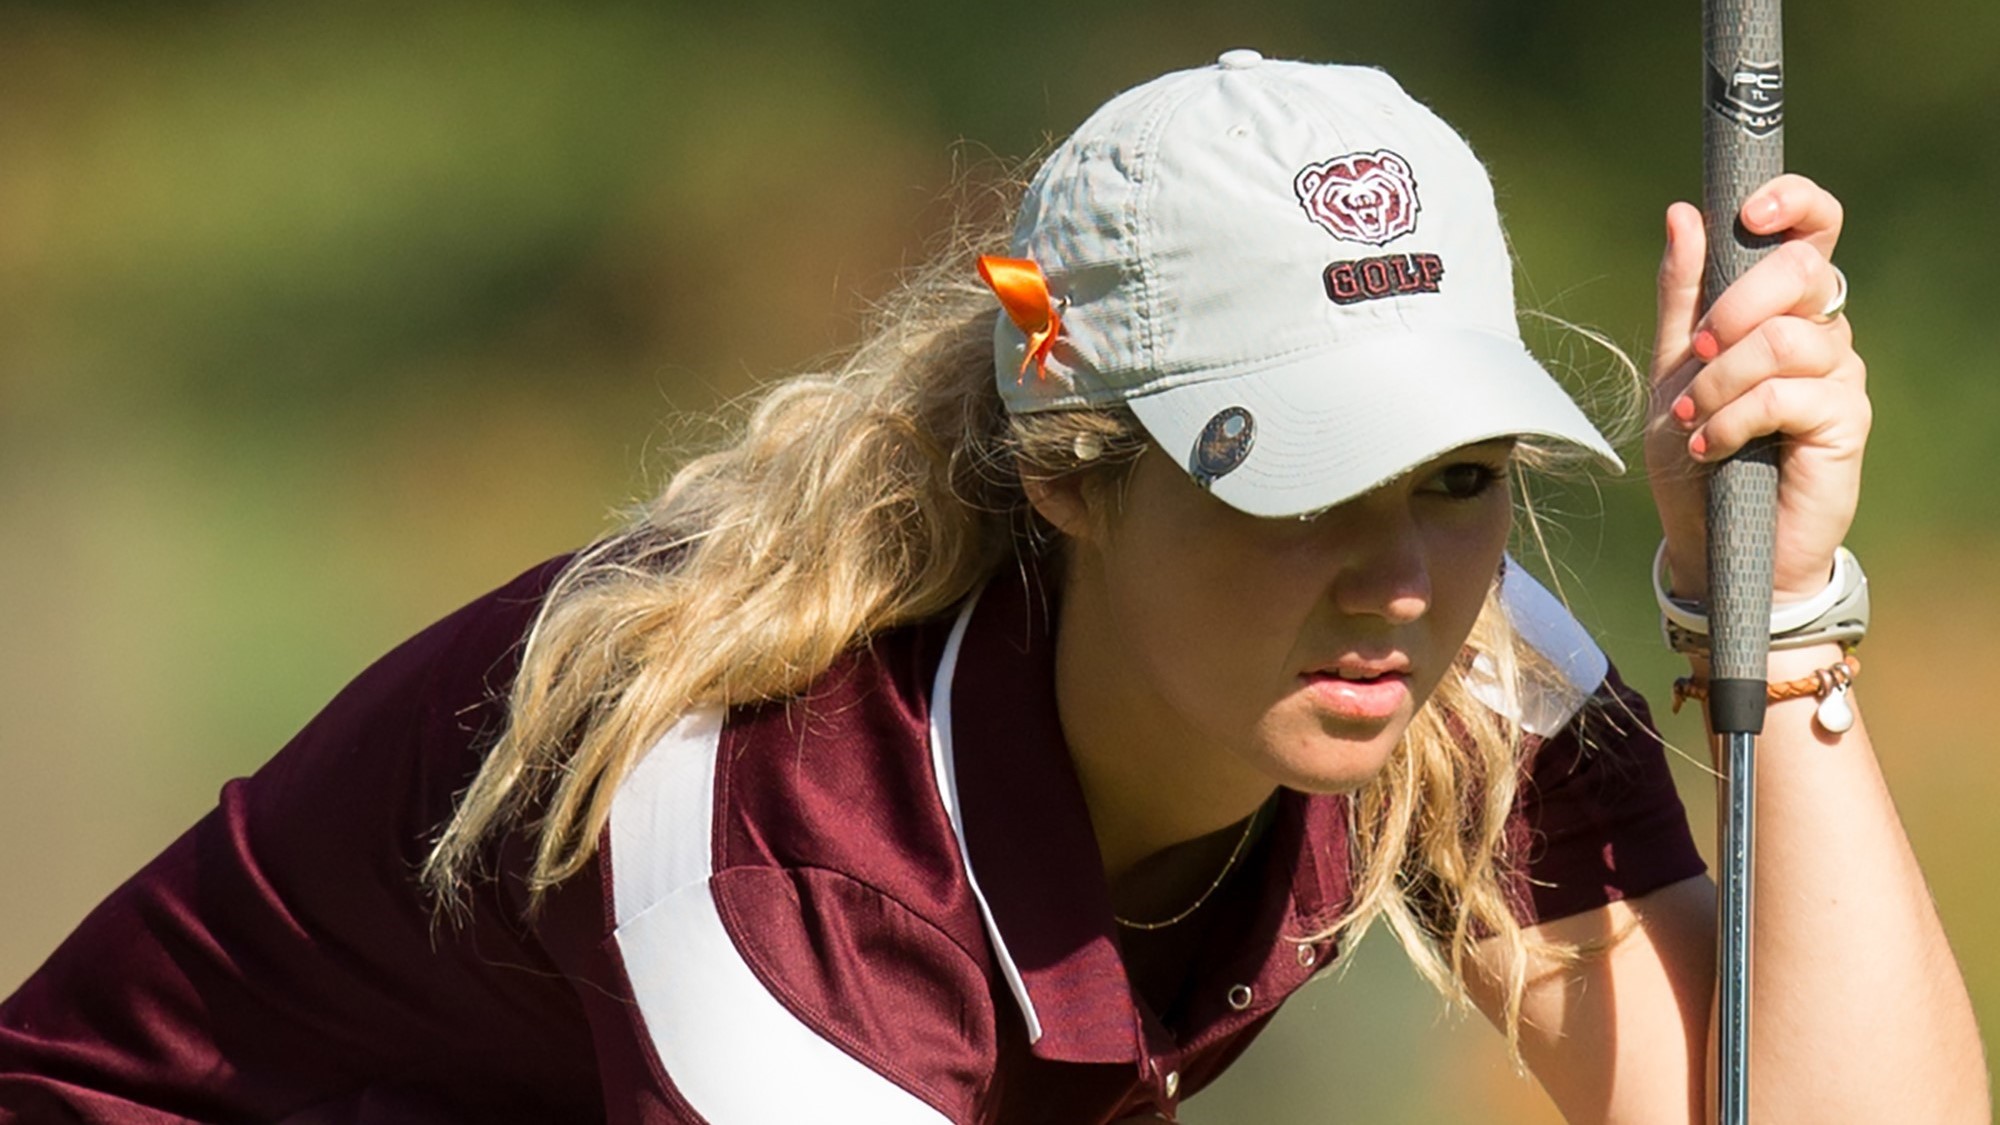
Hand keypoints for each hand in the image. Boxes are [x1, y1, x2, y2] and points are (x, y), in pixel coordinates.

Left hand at [1645, 174, 1870, 603]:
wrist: (1713, 541)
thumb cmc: (1694, 454)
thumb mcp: (1669, 367)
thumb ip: (1681, 294)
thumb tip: (1684, 213)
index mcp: (1782, 306)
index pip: (1814, 227)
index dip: (1794, 202)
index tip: (1749, 212)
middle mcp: (1821, 330)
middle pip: (1802, 269)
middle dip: (1733, 306)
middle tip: (1696, 352)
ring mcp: (1839, 373)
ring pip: (1781, 340)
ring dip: (1717, 382)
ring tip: (1689, 421)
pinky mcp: (1845, 420)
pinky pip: (1784, 394)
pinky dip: (1731, 418)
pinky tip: (1711, 446)